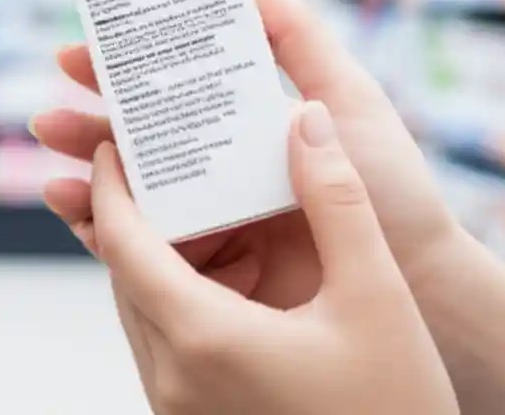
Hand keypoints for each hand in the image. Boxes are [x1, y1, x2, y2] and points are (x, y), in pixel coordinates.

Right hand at [34, 0, 461, 308]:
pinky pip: (146, 253)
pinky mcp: (213, 275)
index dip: (122, 67)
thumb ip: (291, 29)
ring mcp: (214, 222)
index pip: (171, 85)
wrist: (426, 286)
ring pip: (131, 195)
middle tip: (52, 116)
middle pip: (140, 140)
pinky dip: (105, 234)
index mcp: (247, 120)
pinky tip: (77, 217)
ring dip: (86, 178)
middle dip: (89, 126)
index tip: (79, 49)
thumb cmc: (394, 186)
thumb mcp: (343, 95)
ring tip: (54, 170)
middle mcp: (223, 167)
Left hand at [90, 102, 457, 414]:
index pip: (123, 244)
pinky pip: (168, 346)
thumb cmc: (394, 406)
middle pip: (128, 276)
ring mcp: (178, 409)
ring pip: (146, 311)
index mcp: (203, 338)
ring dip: (166, 261)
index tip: (112, 142)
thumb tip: (308, 118)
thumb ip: (336, 199)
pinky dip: (186, 303)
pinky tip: (244, 283)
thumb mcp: (376, 296)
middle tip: (168, 162)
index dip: (110, 187)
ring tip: (216, 216)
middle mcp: (173, 379)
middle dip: (140, 216)